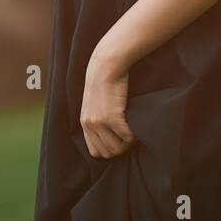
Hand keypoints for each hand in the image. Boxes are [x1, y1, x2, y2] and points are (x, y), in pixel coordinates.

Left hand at [80, 44, 135, 158]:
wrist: (106, 67)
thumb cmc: (104, 81)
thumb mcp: (94, 103)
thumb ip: (97, 117)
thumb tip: (110, 133)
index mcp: (84, 123)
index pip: (95, 152)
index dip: (109, 149)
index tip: (119, 141)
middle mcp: (90, 125)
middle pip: (107, 153)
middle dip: (121, 148)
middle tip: (129, 137)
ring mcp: (100, 123)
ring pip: (117, 149)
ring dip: (127, 143)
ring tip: (132, 131)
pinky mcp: (112, 118)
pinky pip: (127, 137)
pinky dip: (134, 135)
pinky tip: (135, 126)